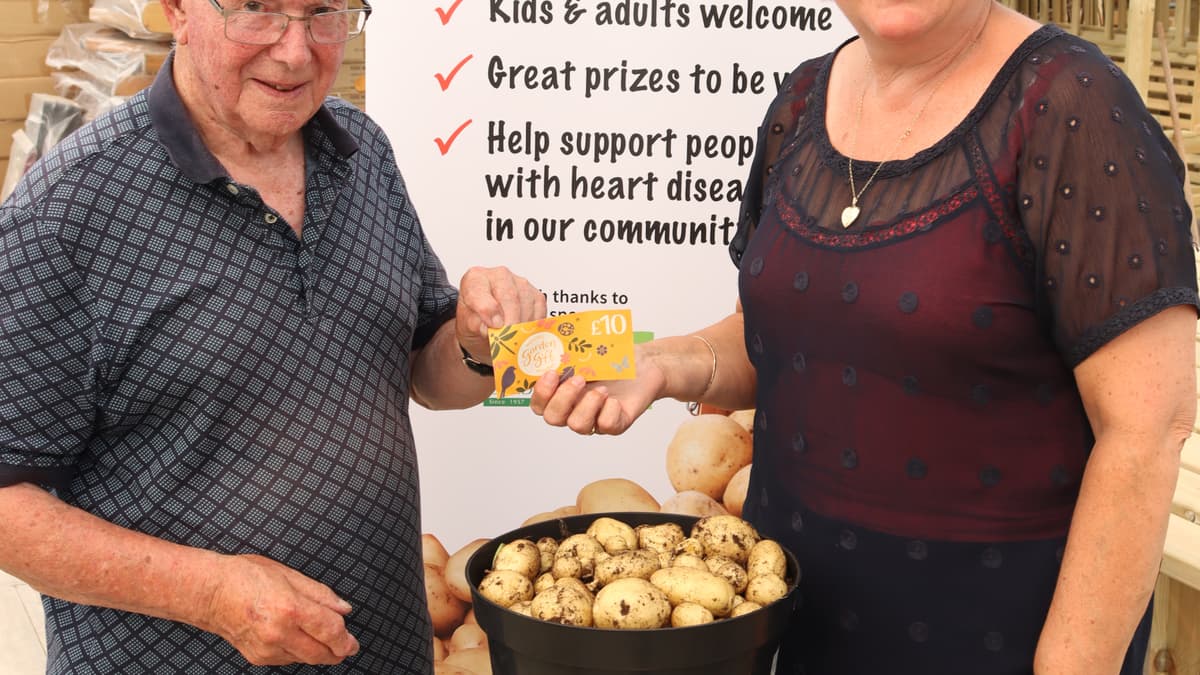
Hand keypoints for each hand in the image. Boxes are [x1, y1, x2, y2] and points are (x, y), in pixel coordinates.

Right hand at [200, 554, 358, 666]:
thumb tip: (343, 609)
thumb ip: (320, 594)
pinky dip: (299, 652)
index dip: (346, 639)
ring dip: (318, 652)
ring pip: (306, 659)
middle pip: (321, 653)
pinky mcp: (259, 657)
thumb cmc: (244, 576)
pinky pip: (289, 660)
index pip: (330, 631)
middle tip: (347, 645)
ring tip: (321, 637)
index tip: (353, 642)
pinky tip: (297, 638)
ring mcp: (267, 648)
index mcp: (290, 608)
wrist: (209, 593)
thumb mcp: (288, 575)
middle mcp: (279, 632)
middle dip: (338, 651)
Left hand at [455, 266, 545, 361]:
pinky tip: (523, 331)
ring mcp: (519, 283)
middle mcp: (498, 276)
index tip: (493, 326)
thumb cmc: (475, 322)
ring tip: (513, 337)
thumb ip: (475, 324)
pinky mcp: (535, 294)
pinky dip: (533, 324)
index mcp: (475, 279)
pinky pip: (539, 309)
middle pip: (508, 295)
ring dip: (521, 324)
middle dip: (509, 320)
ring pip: (526, 302)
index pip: (480, 291)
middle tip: (508, 337)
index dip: (487, 310)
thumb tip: (489, 328)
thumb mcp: (466, 326)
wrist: (486, 328)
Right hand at [530, 344, 665, 435]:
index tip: (551, 373)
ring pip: (577, 426)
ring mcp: (593, 420)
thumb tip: (554, 343)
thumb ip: (568, 353)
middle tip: (580, 379)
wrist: (645, 364)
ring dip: (588, 405)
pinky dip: (609, 411)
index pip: (539, 404)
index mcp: (562, 392)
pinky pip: (605, 426)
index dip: (541, 393)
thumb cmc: (615, 359)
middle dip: (563, 398)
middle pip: (553, 418)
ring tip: (602, 389)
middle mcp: (574, 409)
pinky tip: (615, 399)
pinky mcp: (614, 425)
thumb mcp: (588, 351)